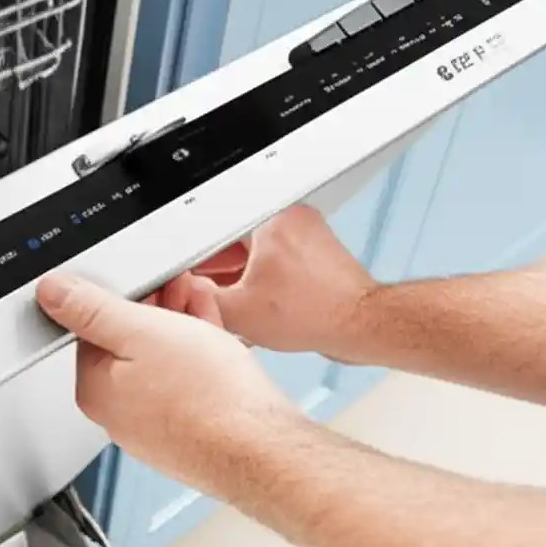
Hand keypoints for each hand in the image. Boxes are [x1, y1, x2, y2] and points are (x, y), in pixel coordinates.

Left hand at [36, 272, 304, 496]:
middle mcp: (120, 414)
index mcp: (96, 390)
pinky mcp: (189, 432)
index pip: (93, 328)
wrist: (263, 450)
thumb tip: (51, 292)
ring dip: (181, 326)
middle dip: (156, 309)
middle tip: (181, 288)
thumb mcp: (140, 331)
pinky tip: (216, 339)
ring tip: (202, 305)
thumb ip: (90, 308)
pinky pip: (187, 384)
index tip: (149, 282)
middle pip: (130, 344)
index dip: (125, 297)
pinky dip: (200, 355)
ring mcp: (156, 427)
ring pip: (162, 361)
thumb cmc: (208, 399)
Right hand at [191, 205, 378, 361]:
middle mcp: (293, 219)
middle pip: (236, 240)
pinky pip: (279, 261)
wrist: (360, 326)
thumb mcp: (238, 312)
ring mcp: (309, 235)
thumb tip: (185, 295)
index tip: (194, 275)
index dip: (198, 257)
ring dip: (242, 276)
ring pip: (257, 252)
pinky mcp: (319, 253)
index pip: (217, 229)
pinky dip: (265, 280)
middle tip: (215, 292)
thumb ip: (201, 299)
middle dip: (220, 269)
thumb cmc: (316, 314)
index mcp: (271, 220)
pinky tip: (262, 304)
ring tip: (242, 301)